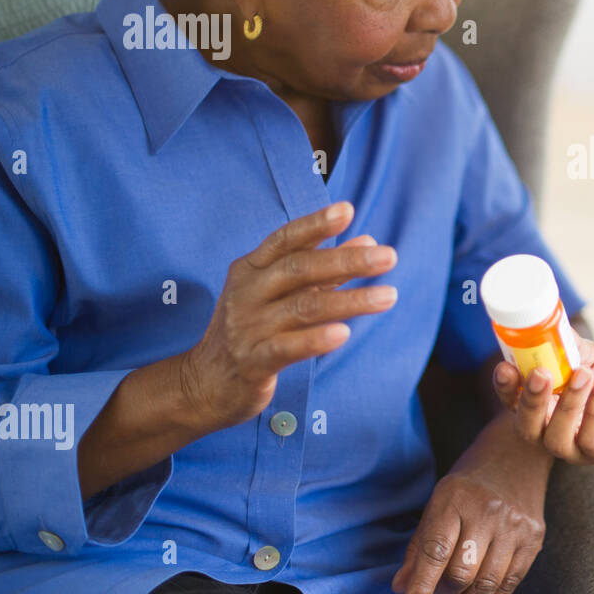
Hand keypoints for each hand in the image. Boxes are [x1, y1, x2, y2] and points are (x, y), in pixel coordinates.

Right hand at [179, 201, 397, 431]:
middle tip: (389, 256)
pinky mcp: (252, 362)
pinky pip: (287, 348)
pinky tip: (344, 333)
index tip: (348, 210)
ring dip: (350, 301)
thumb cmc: (252, 329)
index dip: (315, 224)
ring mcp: (247, 327)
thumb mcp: (281, 294)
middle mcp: (247, 293)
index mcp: (251, 269)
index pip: (285, 240)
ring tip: (388, 295)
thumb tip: (367, 240)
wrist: (204, 383)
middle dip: (347, 261)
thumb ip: (324, 270)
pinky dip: (316, 339)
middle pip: (300, 269)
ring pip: (303, 307)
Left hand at [391, 415, 549, 593]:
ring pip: (489, 583)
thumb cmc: (472, 478)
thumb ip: (420, 544)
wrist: (519, 449)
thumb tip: (402, 587)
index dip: (421, 586)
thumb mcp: (439, 499)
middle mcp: (488, 511)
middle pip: (463, 571)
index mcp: (455, 497)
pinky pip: (512, 581)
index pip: (436, 551)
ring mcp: (515, 524)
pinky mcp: (535, 536)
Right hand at [491, 330, 593, 462]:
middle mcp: (549, 432)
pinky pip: (592, 441)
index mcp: (539, 406)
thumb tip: (545, 321)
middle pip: (527, 427)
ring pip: (557, 438)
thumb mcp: (586, 355)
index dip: (504, 388)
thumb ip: (564, 344)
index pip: (511, 401)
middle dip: (530, 400)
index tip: (506, 367)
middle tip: (541, 374)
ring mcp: (575, 448)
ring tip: (584, 374)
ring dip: (568, 404)